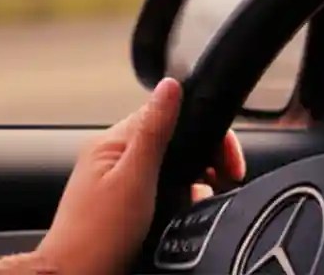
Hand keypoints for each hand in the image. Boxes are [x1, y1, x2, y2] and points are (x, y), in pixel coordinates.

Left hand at [2, 78, 245, 274]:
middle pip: (174, 142)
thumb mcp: (133, 178)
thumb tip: (170, 86)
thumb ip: (155, 131)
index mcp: (113, 143)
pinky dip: (181, 201)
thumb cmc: (96, 237)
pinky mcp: (126, 208)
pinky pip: (164, 193)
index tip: (227, 162)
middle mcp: (115, 159)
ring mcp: (119, 184)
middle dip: (203, 160)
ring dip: (194, 183)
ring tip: (201, 201)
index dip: (204, 134)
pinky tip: (184, 215)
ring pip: (172, 169)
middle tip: (223, 182)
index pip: (168, 116)